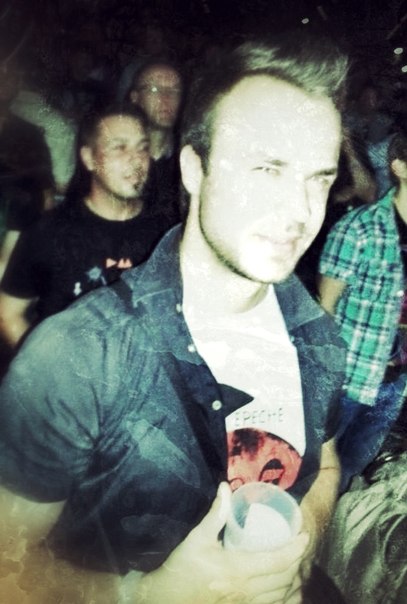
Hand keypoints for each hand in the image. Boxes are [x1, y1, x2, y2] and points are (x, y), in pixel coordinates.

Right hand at [136, 483, 309, 603]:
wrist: (166, 599)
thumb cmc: (183, 567)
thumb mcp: (197, 538)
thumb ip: (215, 514)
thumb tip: (226, 487)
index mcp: (238, 570)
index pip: (278, 561)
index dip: (295, 549)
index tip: (305, 535)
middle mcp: (247, 590)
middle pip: (284, 579)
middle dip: (298, 562)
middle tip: (301, 544)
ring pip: (281, 596)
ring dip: (293, 580)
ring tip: (296, 562)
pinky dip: (284, 598)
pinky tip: (286, 588)